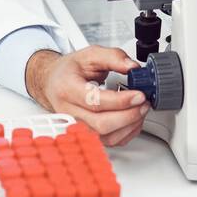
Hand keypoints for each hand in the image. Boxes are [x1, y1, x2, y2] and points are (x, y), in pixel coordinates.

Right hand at [24, 46, 149, 146]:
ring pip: (106, 137)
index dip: (120, 101)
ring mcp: (77, 126)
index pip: (95, 101)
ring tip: (141, 109)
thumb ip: (113, 57)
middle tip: (143, 102)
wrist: (53, 83)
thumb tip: (133, 67)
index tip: (139, 94)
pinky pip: (110, 142)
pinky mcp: (87, 135)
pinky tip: (134, 120)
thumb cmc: (69, 70)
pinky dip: (127, 133)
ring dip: (130, 126)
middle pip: (101, 124)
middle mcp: (69, 112)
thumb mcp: (89, 54)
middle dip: (129, 115)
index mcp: (67, 89)